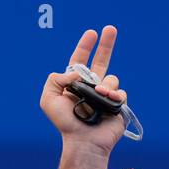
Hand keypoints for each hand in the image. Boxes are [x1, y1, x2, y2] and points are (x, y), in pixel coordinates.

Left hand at [39, 26, 128, 153]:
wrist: (83, 140)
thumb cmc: (65, 123)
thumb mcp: (48, 99)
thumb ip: (55, 79)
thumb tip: (76, 70)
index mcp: (75, 85)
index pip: (80, 61)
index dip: (85, 46)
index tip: (91, 33)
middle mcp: (91, 88)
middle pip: (101, 61)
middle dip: (106, 44)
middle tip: (110, 28)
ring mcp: (105, 96)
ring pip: (111, 78)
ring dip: (104, 85)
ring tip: (97, 96)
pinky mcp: (117, 105)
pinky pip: (119, 91)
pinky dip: (114, 94)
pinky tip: (107, 102)